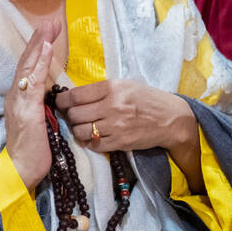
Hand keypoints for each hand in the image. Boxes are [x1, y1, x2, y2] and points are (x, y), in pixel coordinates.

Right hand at [4, 19, 61, 191]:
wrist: (21, 171)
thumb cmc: (33, 151)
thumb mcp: (40, 124)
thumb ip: (43, 108)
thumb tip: (54, 98)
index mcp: (20, 99)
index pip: (29, 69)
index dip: (38, 50)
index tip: (49, 33)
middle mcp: (15, 96)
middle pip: (27, 62)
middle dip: (38, 40)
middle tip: (49, 21)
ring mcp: (19, 101)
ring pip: (28, 66)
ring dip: (39, 45)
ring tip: (48, 27)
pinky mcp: (26, 109)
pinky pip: (34, 81)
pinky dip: (40, 63)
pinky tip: (46, 49)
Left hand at [53, 79, 195, 152]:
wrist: (171, 119)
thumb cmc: (146, 99)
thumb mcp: (125, 85)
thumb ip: (100, 89)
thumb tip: (73, 96)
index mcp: (112, 88)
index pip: (75, 95)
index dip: (62, 100)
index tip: (60, 102)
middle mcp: (113, 106)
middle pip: (74, 114)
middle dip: (70, 116)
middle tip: (73, 116)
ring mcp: (116, 126)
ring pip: (81, 131)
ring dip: (78, 130)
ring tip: (83, 126)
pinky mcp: (121, 142)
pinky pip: (94, 145)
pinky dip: (90, 142)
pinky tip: (94, 137)